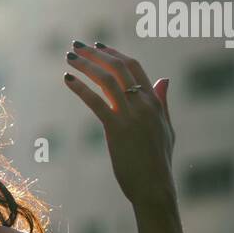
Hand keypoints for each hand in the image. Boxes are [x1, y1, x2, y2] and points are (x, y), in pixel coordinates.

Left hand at [63, 41, 176, 209]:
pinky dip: (80, 88)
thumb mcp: (165, 129)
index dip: (114, 53)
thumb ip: (162, 103)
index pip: (134, 67)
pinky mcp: (116, 129)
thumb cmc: (159, 162)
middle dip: (96, 53)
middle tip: (77, 45)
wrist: (155, 187)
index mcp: (155, 103)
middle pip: (119, 68)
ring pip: (107, 80)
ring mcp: (131, 116)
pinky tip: (67, 80)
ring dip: (86, 65)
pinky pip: (96, 102)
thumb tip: (164, 79)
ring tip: (69, 57)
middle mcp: (144, 105)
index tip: (98, 45)